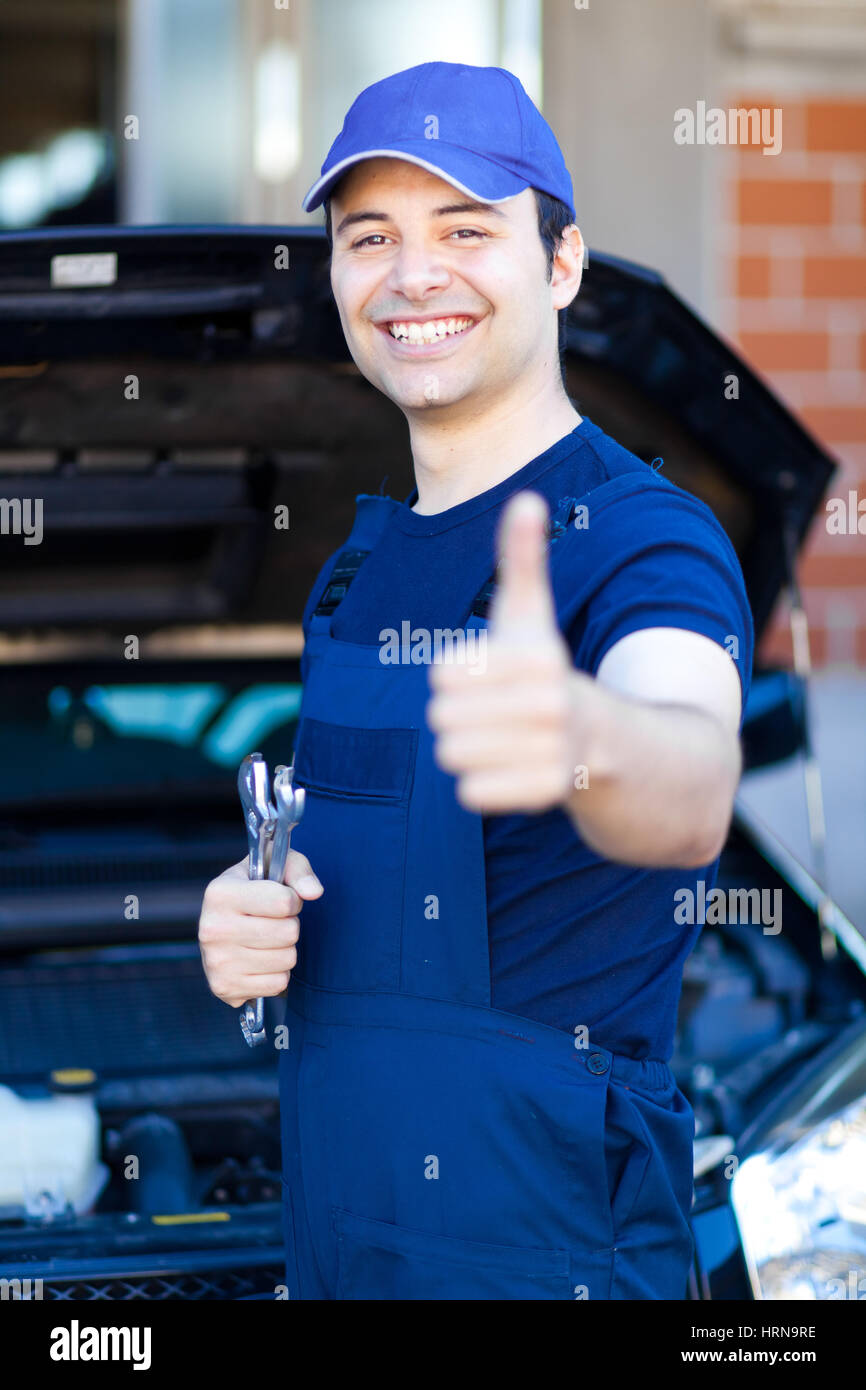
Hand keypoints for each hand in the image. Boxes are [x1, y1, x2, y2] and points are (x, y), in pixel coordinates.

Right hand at [198, 852, 322, 1008]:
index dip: (292, 901)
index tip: (281, 900)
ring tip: (265, 940)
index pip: (284, 902)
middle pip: (288, 932)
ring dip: (285, 950)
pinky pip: (278, 983)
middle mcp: (213, 928)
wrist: (225, 925)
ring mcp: (216, 961)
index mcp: (220, 893)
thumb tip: (313, 892)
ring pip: (287, 959)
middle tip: (273, 922)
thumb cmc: (256, 891)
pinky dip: (277, 974)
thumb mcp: (275, 865)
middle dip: (289, 926)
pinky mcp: (224, 987)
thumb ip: (299, 870)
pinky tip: (260, 961)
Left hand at [426, 490, 577, 813]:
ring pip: (452, 755)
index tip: (486, 678)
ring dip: (465, 751)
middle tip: (491, 715)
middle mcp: (551, 704)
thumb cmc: (547, 672)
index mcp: (539, 658)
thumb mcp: (532, 617)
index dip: (454, 677)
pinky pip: (471, 792)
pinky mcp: (548, 792)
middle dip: (457, 716)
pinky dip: (479, 785)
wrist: (607, 742)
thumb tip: (526, 496)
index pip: (442, 674)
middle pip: (441, 716)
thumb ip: (523, 559)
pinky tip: (506, 770)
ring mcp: (553, 750)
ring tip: (497, 742)